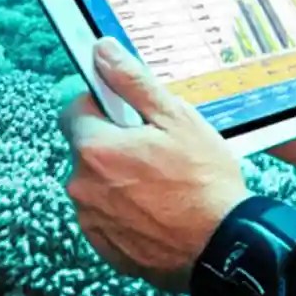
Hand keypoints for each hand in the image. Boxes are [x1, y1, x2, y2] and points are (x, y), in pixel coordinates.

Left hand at [59, 37, 250, 292]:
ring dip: (119, 177)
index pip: (74, 111)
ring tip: (161, 181)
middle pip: (87, 148)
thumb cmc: (204, 181)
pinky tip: (157, 206)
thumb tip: (103, 51)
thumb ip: (132, 82)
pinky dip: (125, 208)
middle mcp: (82, 186)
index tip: (130, 115)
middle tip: (156, 148)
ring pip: (96, 183)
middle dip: (114, 143)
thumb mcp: (175, 118)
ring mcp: (91, 219)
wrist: (222, 243)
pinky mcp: (104, 244)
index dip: (103, 107)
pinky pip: (106, 214)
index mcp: (95, 148)